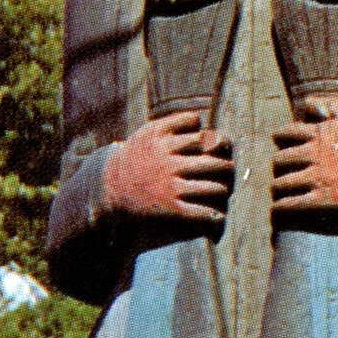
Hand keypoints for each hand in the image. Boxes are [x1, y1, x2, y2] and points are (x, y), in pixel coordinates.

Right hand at [102, 111, 234, 222]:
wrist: (108, 190)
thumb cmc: (136, 159)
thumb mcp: (146, 135)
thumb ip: (171, 125)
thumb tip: (200, 120)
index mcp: (161, 139)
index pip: (196, 130)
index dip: (205, 135)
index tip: (210, 146)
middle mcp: (167, 160)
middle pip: (211, 160)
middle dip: (225, 166)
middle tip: (229, 169)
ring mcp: (170, 185)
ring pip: (212, 187)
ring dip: (223, 190)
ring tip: (224, 190)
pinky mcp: (170, 207)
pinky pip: (201, 212)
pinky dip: (214, 216)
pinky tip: (218, 217)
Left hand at [272, 96, 337, 213]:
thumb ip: (327, 104)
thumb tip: (306, 104)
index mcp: (319, 133)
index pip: (286, 133)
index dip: (280, 136)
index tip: (278, 140)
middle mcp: (314, 155)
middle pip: (281, 159)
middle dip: (278, 162)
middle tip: (278, 165)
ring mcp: (319, 177)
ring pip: (284, 182)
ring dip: (278, 185)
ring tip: (276, 188)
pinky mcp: (325, 197)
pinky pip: (294, 203)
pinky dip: (282, 205)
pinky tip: (278, 206)